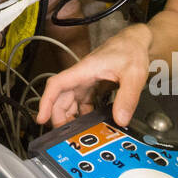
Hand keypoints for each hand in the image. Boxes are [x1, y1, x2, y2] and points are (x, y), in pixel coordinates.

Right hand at [37, 23, 152, 127]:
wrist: (136, 41)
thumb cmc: (131, 50)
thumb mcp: (134, 74)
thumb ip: (127, 97)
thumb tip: (120, 119)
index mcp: (85, 70)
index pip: (57, 85)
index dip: (46, 102)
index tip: (41, 118)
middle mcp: (81, 76)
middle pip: (60, 98)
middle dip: (58, 117)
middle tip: (65, 136)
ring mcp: (86, 81)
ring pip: (69, 101)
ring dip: (70, 117)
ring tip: (76, 134)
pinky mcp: (93, 85)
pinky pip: (82, 102)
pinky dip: (82, 114)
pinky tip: (90, 123)